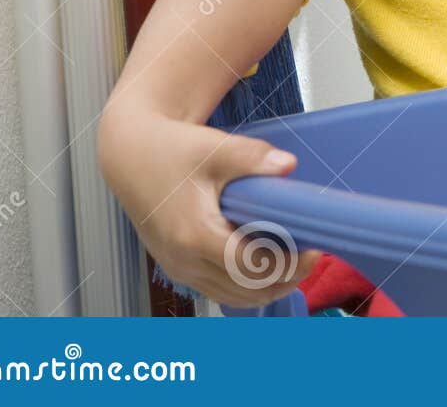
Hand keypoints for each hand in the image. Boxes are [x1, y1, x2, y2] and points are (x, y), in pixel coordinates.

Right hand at [97, 106, 321, 307]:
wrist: (132, 155)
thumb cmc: (173, 150)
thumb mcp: (215, 147)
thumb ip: (253, 157)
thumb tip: (288, 165)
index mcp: (194, 235)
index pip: (250, 269)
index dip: (287, 265)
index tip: (314, 249)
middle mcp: (183, 261)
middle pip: (245, 291)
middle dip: (285, 278)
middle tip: (311, 256)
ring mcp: (178, 269)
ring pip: (233, 298)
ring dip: (268, 286)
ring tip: (295, 260)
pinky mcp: (178, 268)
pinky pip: (219, 290)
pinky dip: (247, 285)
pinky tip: (267, 262)